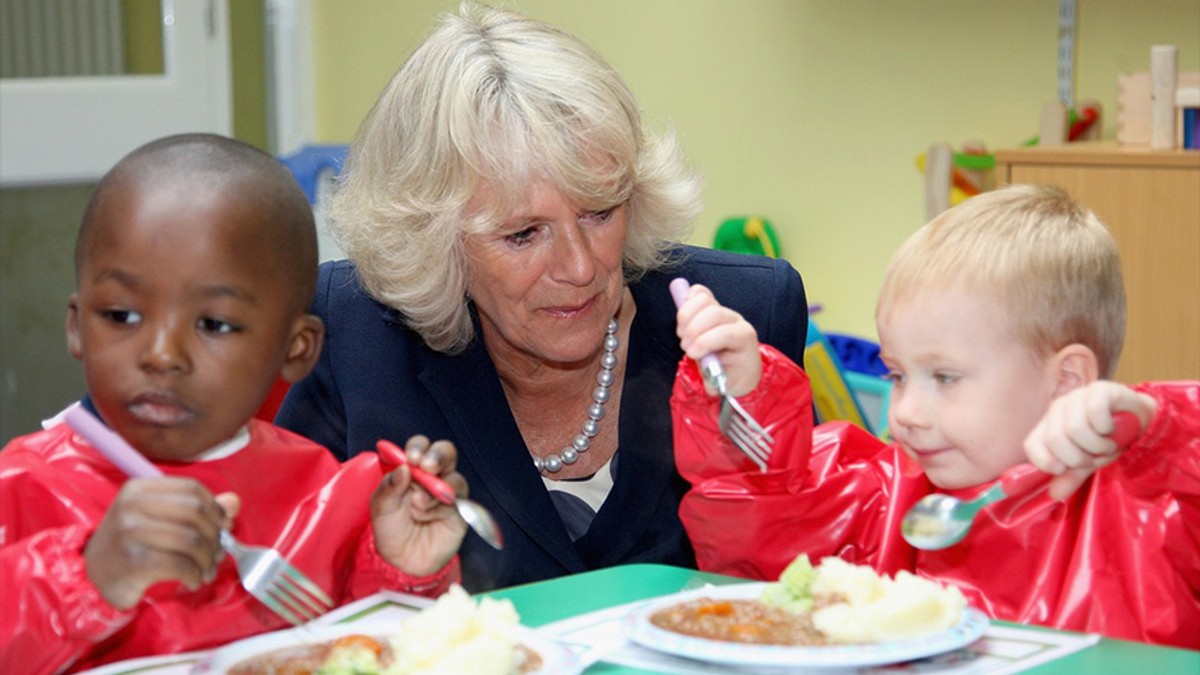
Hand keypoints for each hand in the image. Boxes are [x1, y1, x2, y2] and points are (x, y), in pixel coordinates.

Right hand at [85, 477, 231, 609]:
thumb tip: (234, 503)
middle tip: (218, 554)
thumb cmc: (132, 545)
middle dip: (215, 536)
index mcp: (139, 488)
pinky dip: (195, 574)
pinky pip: (180, 564)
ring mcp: (129, 532)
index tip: (223, 526)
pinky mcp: (132, 561)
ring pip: (191, 540)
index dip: (215, 507)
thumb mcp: (160, 520)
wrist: (93, 578)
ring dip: (208, 560)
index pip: (191, 488)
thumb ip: (198, 509)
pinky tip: (193, 580)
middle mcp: (132, 505)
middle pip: (195, 512)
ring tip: (207, 571)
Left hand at [371, 435, 467, 576]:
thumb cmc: (391, 529)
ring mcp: (448, 492)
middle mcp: (433, 477)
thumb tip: (404, 468)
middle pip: (445, 453)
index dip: (419, 447)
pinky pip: (458, 501)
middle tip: (427, 467)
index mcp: (412, 469)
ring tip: (416, 506)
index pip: (421, 447)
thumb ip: (389, 486)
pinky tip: (425, 516)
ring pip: (453, 477)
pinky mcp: (460, 511)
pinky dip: (440, 507)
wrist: (403, 561)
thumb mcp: (381, 507)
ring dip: (433, 490)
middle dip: (438, 456)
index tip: (411, 457)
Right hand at [673, 283, 762, 396]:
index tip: (690, 355)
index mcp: (745, 339)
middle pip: (714, 313)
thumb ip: (715, 378)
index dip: (705, 341)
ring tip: (682, 335)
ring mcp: (723, 310)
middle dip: (693, 330)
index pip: (727, 333)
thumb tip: (705, 367)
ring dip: (686, 317)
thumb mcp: (726, 384)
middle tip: (684, 347)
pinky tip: (683, 318)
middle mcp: (736, 321)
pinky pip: (699, 293)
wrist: (737, 368)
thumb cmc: (732, 376)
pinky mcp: (711, 305)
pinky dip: (687, 300)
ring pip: (704, 300)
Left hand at [1023, 381, 1155, 499]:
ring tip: (1108, 445)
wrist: (1142, 422)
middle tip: (1094, 457)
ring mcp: (1077, 397)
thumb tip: (1054, 494)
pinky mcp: (1098, 389)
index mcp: (1049, 426)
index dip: (1044, 461)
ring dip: (1097, 445)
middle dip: (1079, 457)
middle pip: (1055, 439)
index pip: (1032, 444)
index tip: (1062, 469)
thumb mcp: (1089, 462)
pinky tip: (1113, 427)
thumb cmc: (1110, 440)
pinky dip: (1107, 428)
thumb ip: (1071, 476)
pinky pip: (1095, 412)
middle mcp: (1058, 409)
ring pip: (1075, 429)